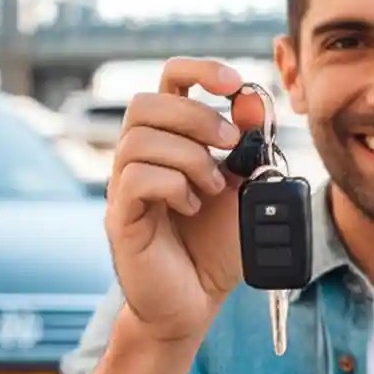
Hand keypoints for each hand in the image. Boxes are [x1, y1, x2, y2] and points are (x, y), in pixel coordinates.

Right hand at [104, 57, 266, 342]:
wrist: (197, 302)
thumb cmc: (215, 246)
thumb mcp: (245, 189)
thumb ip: (249, 147)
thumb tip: (252, 99)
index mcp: (168, 141)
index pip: (168, 82)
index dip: (198, 70)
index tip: (232, 84)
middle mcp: (138, 158)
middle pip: (145, 103)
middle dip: (195, 116)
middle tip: (229, 145)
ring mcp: (124, 188)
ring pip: (140, 139)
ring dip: (189, 157)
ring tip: (212, 188)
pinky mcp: (120, 218)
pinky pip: (135, 178)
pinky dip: (173, 185)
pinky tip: (192, 206)